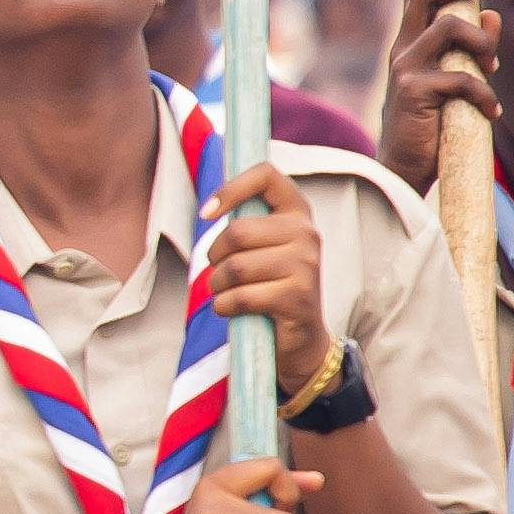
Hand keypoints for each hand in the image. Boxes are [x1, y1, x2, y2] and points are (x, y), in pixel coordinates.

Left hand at [201, 164, 332, 381]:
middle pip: (237, 232)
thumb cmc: (270, 285)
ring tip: (226, 292)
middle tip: (218, 271)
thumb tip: (208, 207)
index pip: (266, 176)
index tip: (206, 213)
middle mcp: (307, 234)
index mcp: (297, 212)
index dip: (230, 188)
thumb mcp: (263, 247)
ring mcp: (306, 266)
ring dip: (217, 286)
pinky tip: (232, 309)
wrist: (301, 337)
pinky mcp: (298, 298)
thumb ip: (245, 223)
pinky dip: (224, 306)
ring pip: (235, 268)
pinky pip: (241, 297)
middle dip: (214, 256)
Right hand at [376, 0, 499, 201]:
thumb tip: (491, 15)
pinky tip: (490, 112)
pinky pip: (461, 76)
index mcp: (411, 42)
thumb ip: (473, 48)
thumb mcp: (456, 82)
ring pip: (449, 27)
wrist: (404, 170)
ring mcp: (405, 67)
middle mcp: (402, 47)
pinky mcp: (414, 90)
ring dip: (482, 43)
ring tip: (492, 69)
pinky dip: (484, 93)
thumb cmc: (432, 126)